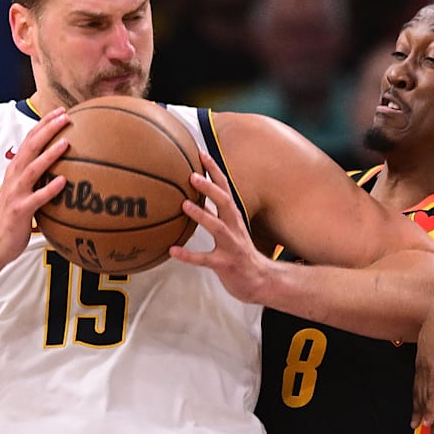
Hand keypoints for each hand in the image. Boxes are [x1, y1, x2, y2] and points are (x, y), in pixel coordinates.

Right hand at [0, 108, 70, 265]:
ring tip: (67, 143)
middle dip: (48, 130)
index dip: (44, 125)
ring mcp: (16, 193)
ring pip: (33, 169)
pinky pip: (37, 198)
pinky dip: (50, 189)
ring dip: (50, 155)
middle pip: (31, 147)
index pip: (30, 140)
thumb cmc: (15, 218)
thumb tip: (64, 170)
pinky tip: (64, 182)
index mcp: (16, 170)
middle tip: (66, 117)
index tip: (62, 112)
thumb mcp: (24, 193)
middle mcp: (14, 177)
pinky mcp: (20, 211)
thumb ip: (39, 179)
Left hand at [168, 152, 273, 303]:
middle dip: (209, 188)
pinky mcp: (225, 264)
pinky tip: (173, 250)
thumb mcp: (229, 228)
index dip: (214, 170)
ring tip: (184, 205)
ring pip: (217, 227)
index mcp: (233, 217)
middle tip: (192, 175)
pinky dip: (189, 255)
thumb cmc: (239, 252)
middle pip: (224, 202)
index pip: (225, 188)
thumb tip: (191, 197)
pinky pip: (205, 260)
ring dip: (201, 215)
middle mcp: (234, 227)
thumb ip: (213, 213)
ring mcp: (231, 246)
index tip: (201, 153)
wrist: (260, 280)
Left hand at [413, 297, 433, 433]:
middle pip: (421, 395)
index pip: (423, 385)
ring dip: (428, 418)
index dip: (422, 401)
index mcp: (425, 359)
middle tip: (421, 433)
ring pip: (425, 399)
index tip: (420, 416)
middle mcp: (422, 365)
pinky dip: (429, 409)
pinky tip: (428, 423)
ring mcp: (426, 367)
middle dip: (422, 415)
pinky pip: (431, 394)